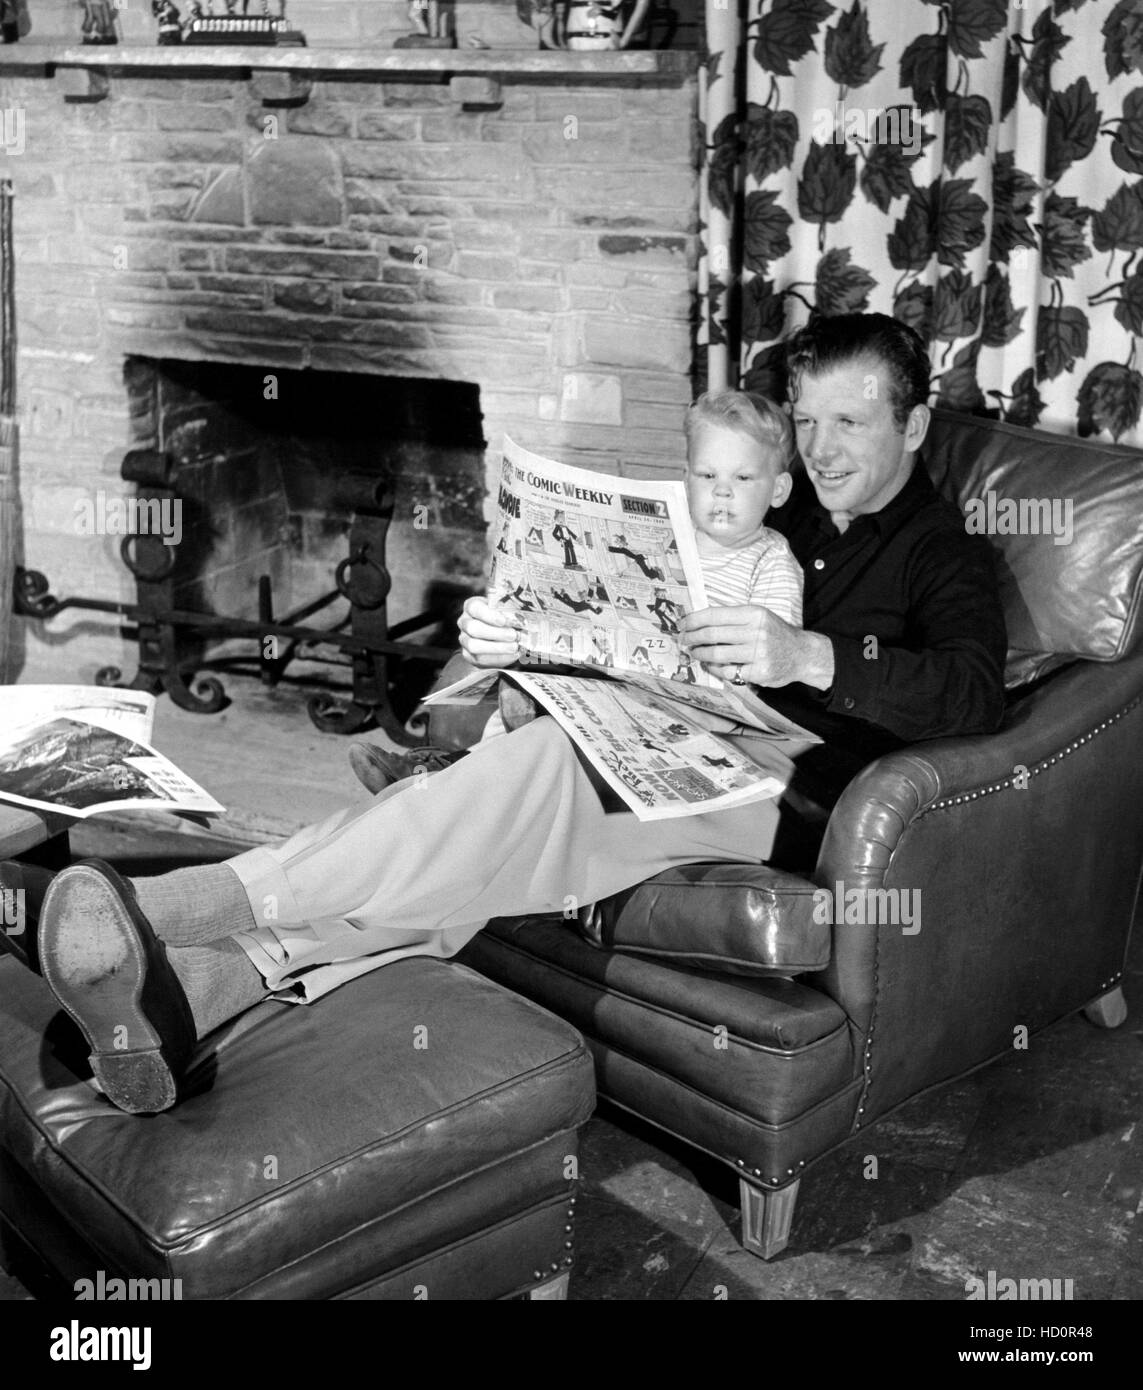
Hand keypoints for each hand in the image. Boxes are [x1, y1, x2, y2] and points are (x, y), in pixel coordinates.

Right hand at [458, 595, 522, 669]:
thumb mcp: (506, 610)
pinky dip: (499, 658)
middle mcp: (465, 622)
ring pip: (474, 645)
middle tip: (514, 636)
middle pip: (474, 628)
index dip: (489, 615)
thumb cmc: (503, 618)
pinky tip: (512, 656)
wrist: (499, 635)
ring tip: (514, 647)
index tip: (504, 621)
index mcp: (472, 606)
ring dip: (497, 648)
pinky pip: (480, 659)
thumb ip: (511, 612)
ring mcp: (464, 639)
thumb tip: (523, 620)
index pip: (475, 608)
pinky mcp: (468, 655)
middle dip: (496, 633)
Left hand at [680, 604, 834, 689]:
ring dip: (699, 653)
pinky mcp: (759, 672)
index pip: (715, 615)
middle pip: (712, 634)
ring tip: (694, 652)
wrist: (802, 654)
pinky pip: (727, 671)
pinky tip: (710, 665)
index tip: (681, 624)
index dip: (693, 620)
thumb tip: (698, 621)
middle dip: (691, 637)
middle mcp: (756, 631)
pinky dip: (715, 668)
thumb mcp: (758, 617)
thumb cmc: (774, 634)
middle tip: (682, 640)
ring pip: (717, 654)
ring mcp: (758, 653)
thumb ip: (733, 618)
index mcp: (754, 613)